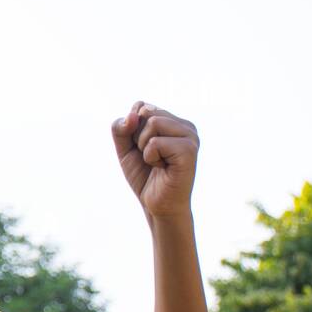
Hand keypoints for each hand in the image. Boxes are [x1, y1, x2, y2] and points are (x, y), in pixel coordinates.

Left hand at [111, 101, 198, 218]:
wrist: (157, 205)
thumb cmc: (145, 176)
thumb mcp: (125, 148)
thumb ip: (121, 128)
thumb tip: (133, 113)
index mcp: (173, 121)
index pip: (141, 106)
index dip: (131, 129)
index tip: (142, 148)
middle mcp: (185, 125)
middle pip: (146, 112)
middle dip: (137, 137)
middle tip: (150, 157)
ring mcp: (190, 136)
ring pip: (152, 123)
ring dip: (144, 147)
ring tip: (157, 162)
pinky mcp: (189, 150)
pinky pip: (155, 142)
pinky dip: (150, 157)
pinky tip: (162, 167)